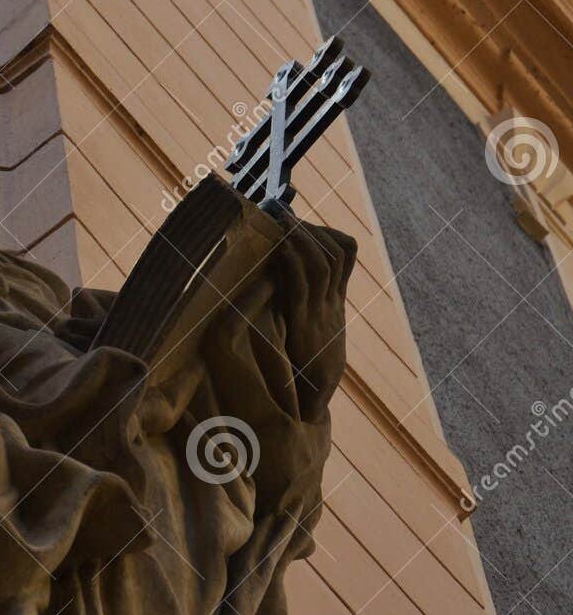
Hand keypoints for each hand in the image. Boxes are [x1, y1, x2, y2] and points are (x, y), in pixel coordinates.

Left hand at [269, 209, 356, 420]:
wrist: (312, 404)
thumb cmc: (302, 375)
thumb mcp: (304, 338)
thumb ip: (294, 313)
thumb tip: (269, 289)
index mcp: (333, 306)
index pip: (344, 256)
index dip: (326, 234)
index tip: (300, 221)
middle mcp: (333, 305)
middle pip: (335, 253)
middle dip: (310, 228)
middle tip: (281, 210)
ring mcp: (323, 313)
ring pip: (323, 263)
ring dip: (301, 235)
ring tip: (279, 216)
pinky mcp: (306, 324)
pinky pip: (304, 285)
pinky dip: (293, 260)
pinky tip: (279, 245)